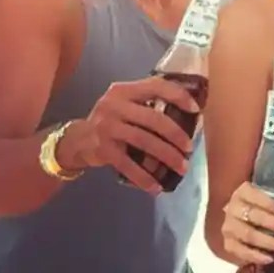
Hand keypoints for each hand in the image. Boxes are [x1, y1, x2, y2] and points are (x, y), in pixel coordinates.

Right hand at [56, 75, 199, 192]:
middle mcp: (114, 105)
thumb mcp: (126, 103)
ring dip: (167, 156)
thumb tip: (189, 111)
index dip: (179, 97)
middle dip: (176, 134)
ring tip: (182, 167)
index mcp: (124, 90)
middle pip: (153, 118)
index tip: (196, 110)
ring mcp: (107, 127)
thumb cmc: (112, 119)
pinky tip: (156, 187)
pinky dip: (144, 178)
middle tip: (189, 148)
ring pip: (145, 141)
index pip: (157, 86)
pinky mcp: (103, 149)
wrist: (77, 140)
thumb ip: (149, 101)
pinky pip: (128, 165)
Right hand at [220, 181, 273, 266]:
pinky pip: (239, 250)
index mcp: (244, 191)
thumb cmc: (263, 206)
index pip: (255, 194)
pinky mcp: (227, 242)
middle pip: (254, 216)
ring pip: (248, 234)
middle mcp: (232, 206)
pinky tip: (269, 258)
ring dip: (268, 242)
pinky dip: (254, 255)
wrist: (243, 218)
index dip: (269, 204)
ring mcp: (228, 225)